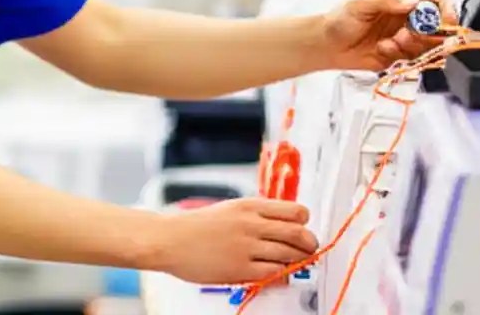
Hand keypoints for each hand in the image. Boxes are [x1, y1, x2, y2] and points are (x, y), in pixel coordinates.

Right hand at [151, 198, 317, 284]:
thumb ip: (255, 216)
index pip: (296, 211)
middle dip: (309, 245)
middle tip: (308, 250)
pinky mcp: (240, 268)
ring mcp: (247, 247)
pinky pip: (274, 273)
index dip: (304, 222)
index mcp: (249, 206)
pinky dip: (280, 274)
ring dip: (297, 261)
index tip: (301, 228)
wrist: (169, 240)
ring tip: (294, 263)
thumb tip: (282, 225)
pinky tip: (276, 273)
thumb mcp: (229, 210)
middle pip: (299, 234)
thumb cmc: (195, 226)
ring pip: (290, 255)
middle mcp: (251, 224)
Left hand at [320, 0, 458, 70]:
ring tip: (389, 43)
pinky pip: (415, 61)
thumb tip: (411, 1)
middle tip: (403, 36)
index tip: (446, 22)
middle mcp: (409, 18)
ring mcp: (407, 38)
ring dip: (411, 47)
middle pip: (439, 26)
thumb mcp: (360, 5)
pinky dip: (400, 58)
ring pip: (429, 46)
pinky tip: (382, 51)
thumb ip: (386, 1)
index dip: (446, 9)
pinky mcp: (402, 57)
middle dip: (426, 34)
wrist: (327, 46)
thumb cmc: (340, 20)